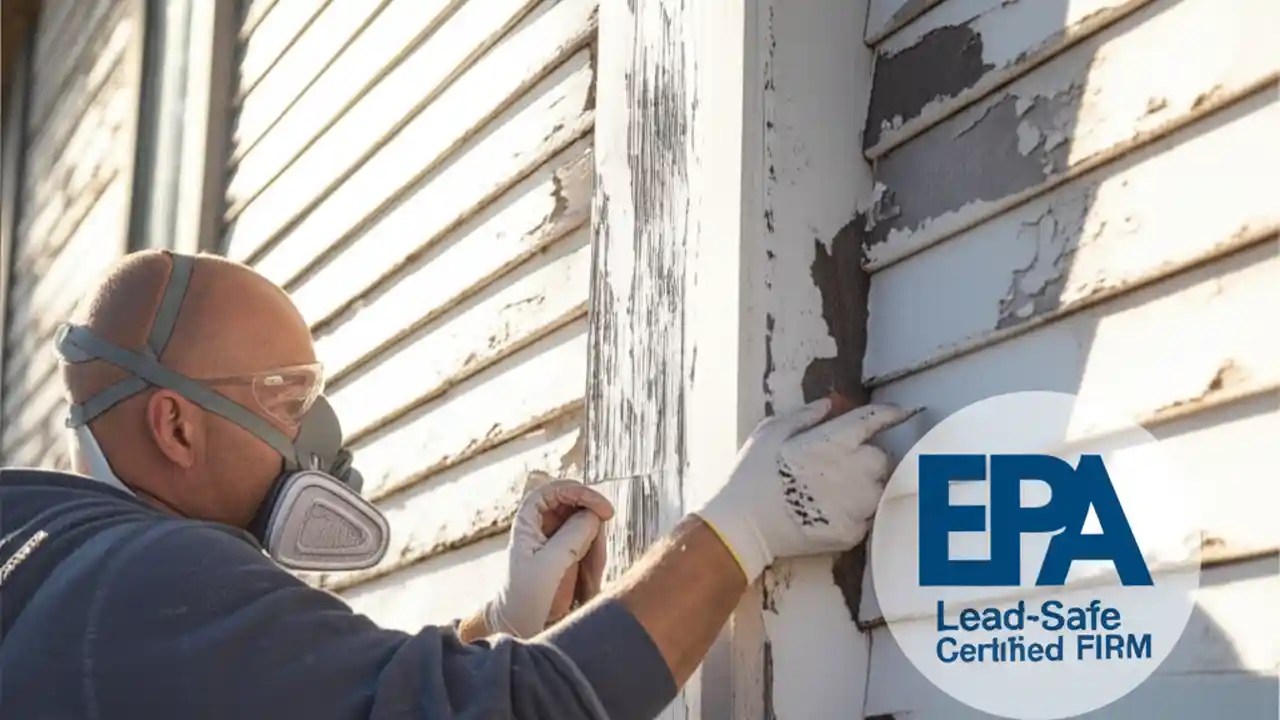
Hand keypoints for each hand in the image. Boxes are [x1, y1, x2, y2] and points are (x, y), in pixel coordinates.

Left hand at [484, 480, 612, 637]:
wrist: (521, 627)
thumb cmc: (523, 599)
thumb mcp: (547, 568)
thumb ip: (570, 537)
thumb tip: (592, 515)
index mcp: (528, 522)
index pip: (554, 491)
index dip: (578, 492)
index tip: (601, 507)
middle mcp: (543, 526)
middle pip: (576, 505)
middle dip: (592, 522)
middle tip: (599, 546)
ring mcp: (558, 540)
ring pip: (588, 525)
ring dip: (595, 547)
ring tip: (588, 577)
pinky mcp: (570, 556)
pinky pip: (591, 546)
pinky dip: (596, 560)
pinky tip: (589, 583)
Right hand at [693, 396, 912, 580]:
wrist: (743, 525)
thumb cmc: (752, 475)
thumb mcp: (770, 432)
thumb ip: (804, 416)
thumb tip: (829, 404)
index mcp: (833, 441)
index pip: (874, 420)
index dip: (892, 413)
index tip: (903, 411)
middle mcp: (852, 471)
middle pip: (882, 458)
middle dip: (868, 458)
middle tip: (842, 465)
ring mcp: (855, 504)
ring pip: (878, 490)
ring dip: (866, 487)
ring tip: (837, 492)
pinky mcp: (852, 532)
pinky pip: (867, 518)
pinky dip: (855, 514)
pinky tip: (830, 513)